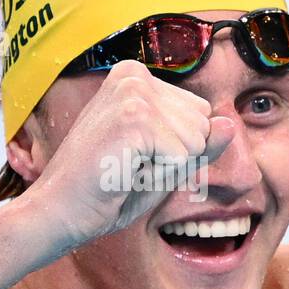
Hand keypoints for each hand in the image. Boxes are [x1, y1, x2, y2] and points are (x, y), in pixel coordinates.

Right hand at [20, 60, 235, 248]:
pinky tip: (123, 174)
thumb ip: (198, 144)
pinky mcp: (134, 119)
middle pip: (203, 125)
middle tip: (128, 167)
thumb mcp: (163, 164)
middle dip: (174, 159)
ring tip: (125, 170)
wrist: (56, 213)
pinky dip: (158, 177)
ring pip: (195, 141)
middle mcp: (134, 74)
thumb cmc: (104, 192)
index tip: (133, 158)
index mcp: (136, 77)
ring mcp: (132, 93)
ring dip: (166, 168)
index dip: (176, 150)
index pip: (200, 115)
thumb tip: (232, 124)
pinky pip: (182, 158)